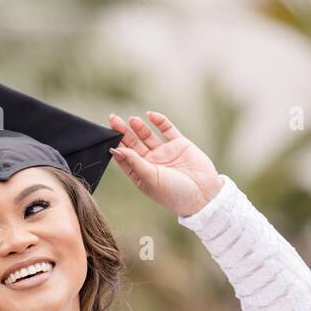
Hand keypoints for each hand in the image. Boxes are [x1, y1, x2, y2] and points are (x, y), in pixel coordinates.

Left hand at [107, 111, 223, 216]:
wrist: (204, 195)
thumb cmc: (174, 194)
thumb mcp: (150, 179)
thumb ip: (134, 162)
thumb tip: (117, 149)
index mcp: (141, 174)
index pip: (125, 157)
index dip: (116, 146)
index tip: (107, 137)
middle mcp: (151, 162)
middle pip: (133, 143)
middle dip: (123, 132)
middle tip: (114, 120)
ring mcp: (165, 152)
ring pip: (147, 135)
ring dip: (139, 127)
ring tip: (132, 120)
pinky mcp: (179, 144)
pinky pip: (167, 129)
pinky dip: (159, 121)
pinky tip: (150, 115)